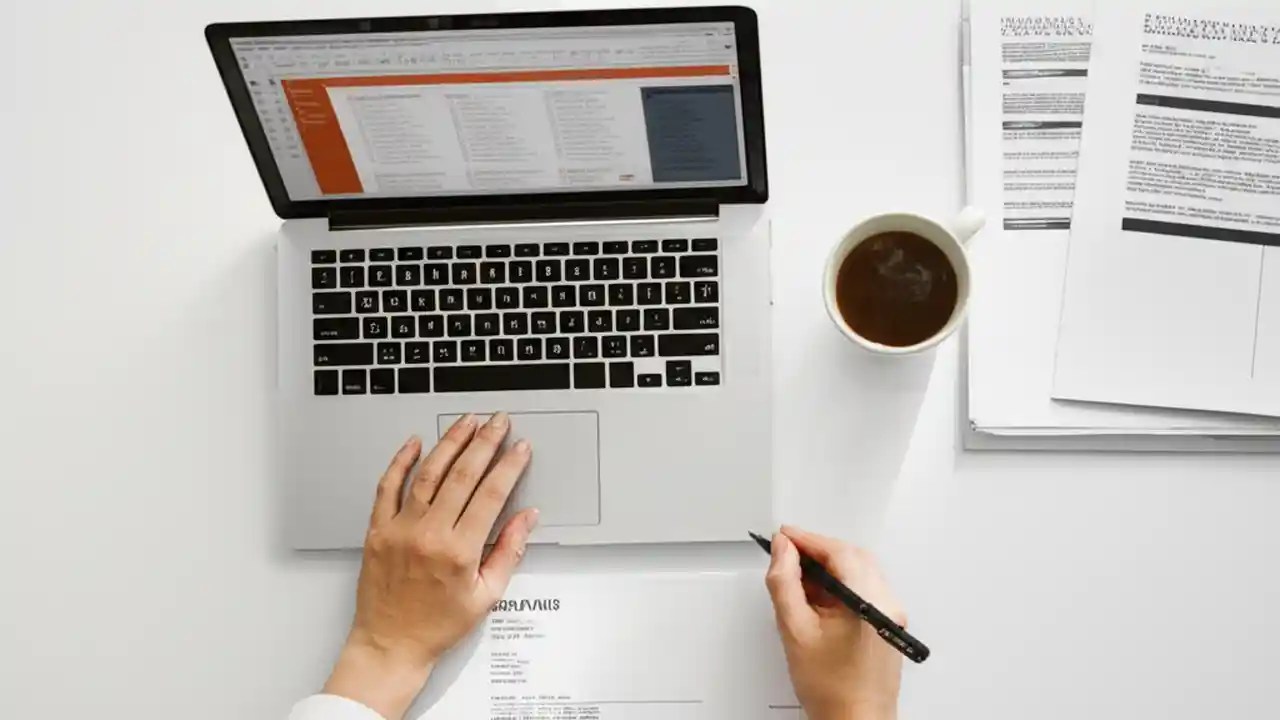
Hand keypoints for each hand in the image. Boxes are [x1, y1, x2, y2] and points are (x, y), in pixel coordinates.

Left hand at [323, 413, 538, 719]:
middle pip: (463, 475)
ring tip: (467, 422)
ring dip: (450, 443)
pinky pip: (387, 487)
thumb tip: (527, 518)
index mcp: (459, 551)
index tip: (520, 448)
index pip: (491, 494)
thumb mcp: (486, 596)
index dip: (508, 466)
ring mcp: (400, 529)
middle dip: (485, 443)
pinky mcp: (378, 530)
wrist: (390, 644)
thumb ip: (508, 552)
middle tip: (498, 422)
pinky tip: (414, 443)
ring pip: (428, 473)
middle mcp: (429, 534)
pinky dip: (401, 461)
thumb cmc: (436, 626)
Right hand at [765, 526, 905, 719]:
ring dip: (828, 568)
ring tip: (798, 579)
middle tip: (788, 553)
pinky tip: (817, 598)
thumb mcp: (795, 629)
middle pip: (852, 557)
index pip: (839, 552)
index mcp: (869, 602)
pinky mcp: (886, 622)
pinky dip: (838, 584)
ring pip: (858, 571)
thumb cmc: (832, 689)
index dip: (807, 539)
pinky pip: (863, 588)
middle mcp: (887, 604)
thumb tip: (782, 551)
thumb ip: (784, 583)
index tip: (784, 537)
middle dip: (818, 551)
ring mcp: (891, 613)